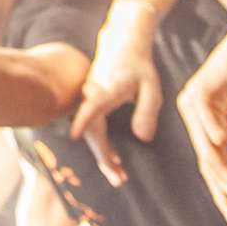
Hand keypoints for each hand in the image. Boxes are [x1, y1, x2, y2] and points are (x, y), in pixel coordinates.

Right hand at [66, 13, 164, 187]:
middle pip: (92, 131)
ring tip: (120, 175)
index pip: (92, 106)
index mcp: (105, 90)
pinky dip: (102, 145)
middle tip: (120, 180)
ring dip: (104, 155)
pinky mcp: (91, 103)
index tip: (75, 133)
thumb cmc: (139, 65)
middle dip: (104, 158)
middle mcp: (92, 96)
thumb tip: (143, 139)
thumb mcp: (151, 87)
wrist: (123, 45)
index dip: (83, 120)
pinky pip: (93, 128)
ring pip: (92, 132)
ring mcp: (89, 100)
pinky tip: (115, 159)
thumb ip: (148, 111)